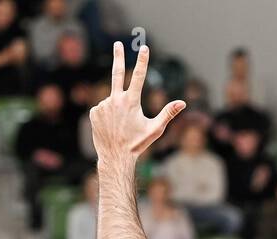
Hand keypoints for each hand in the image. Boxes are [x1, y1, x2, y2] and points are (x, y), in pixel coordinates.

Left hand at [89, 43, 185, 164]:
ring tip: (120, 126)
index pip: (138, 76)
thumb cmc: (137, 144)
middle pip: (116, 73)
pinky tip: (111, 126)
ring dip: (118, 109)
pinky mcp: (94, 112)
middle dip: (118, 56)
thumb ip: (168, 113)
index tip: (144, 48)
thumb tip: (183, 102)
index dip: (142, 61)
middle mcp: (115, 100)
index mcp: (131, 101)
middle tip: (117, 44)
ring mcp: (103, 105)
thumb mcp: (155, 129)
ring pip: (112, 100)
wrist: (115, 157)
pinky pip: (102, 108)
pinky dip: (108, 114)